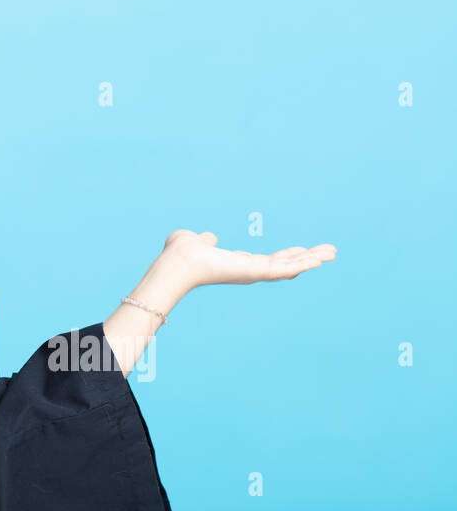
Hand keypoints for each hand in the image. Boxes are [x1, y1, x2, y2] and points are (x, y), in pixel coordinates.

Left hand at [162, 229, 335, 292]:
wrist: (178, 261)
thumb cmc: (181, 253)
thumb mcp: (198, 241)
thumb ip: (206, 240)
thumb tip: (207, 238)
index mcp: (238, 264)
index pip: (269, 262)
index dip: (288, 257)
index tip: (303, 252)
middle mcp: (250, 271)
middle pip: (286, 266)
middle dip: (308, 258)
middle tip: (330, 252)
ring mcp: (255, 273)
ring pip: (291, 268)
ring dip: (313, 259)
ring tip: (333, 253)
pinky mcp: (257, 271)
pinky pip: (286, 268)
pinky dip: (305, 263)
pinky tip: (321, 259)